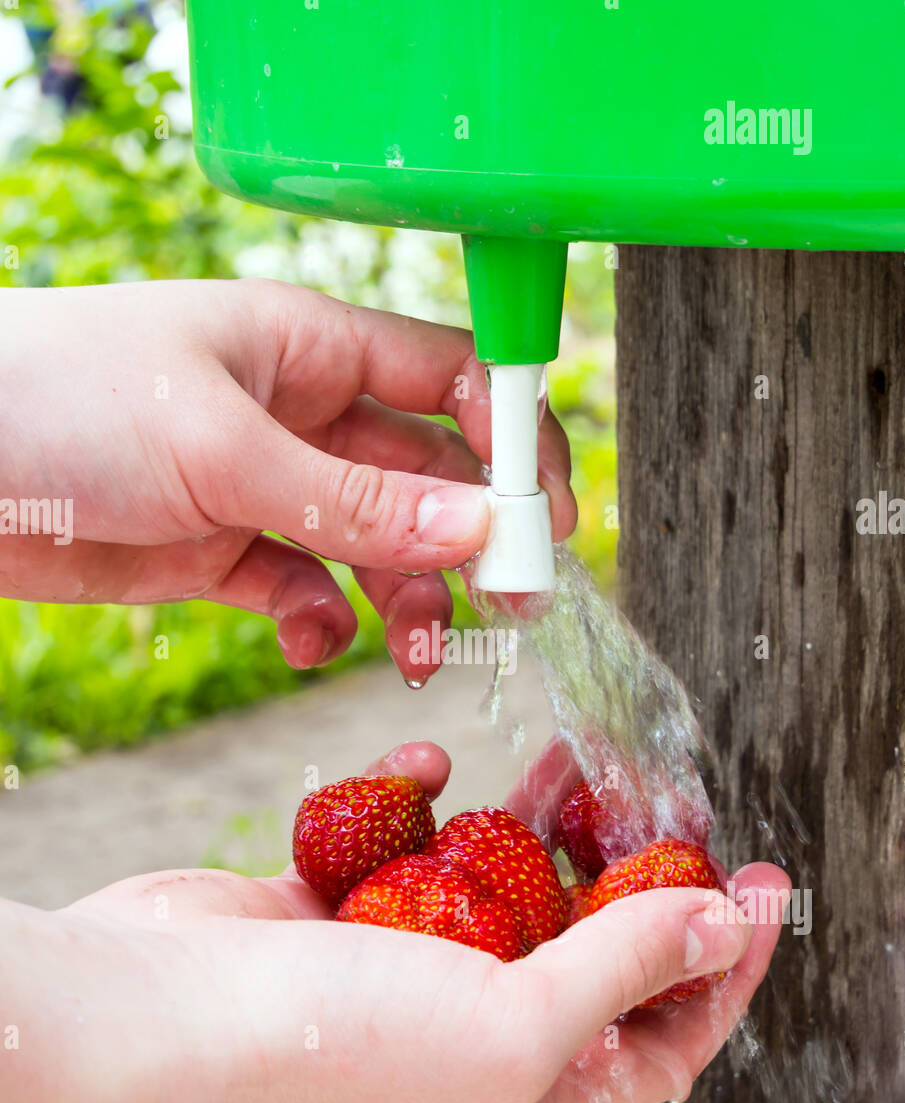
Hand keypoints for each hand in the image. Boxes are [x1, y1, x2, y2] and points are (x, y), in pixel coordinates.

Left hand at [0, 280, 574, 681]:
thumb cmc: (60, 396)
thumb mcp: (221, 446)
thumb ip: (351, 500)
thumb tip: (477, 530)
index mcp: (310, 347)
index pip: (450, 379)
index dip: (511, 441)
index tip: (543, 517)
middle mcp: (299, 415)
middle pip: (425, 478)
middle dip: (471, 542)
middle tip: (508, 608)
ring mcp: (264, 487)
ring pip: (374, 548)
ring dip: (407, 601)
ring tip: (415, 651)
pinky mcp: (222, 552)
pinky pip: (305, 593)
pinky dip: (320, 625)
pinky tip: (306, 644)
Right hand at [4, 743, 786, 1102]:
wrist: (148, 1017)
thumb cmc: (323, 1050)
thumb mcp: (508, 1023)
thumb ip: (622, 968)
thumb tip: (727, 927)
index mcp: (519, 1099)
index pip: (660, 1042)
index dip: (724, 967)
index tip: (767, 880)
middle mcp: (464, 1043)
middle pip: (583, 956)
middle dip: (631, 880)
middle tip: (669, 804)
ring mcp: (396, 977)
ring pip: (495, 895)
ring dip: (535, 831)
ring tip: (576, 767)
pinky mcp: (335, 918)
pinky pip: (404, 853)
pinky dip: (422, 805)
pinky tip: (428, 764)